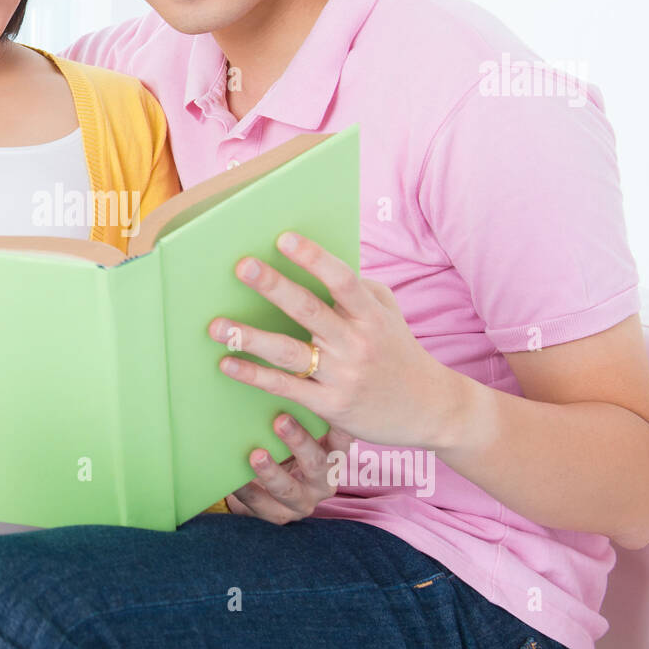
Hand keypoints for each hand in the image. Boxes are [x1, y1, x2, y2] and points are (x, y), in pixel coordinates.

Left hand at [210, 231, 463, 450]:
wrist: (432, 410)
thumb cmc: (401, 353)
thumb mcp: (390, 315)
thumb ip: (360, 290)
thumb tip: (320, 264)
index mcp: (371, 316)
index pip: (342, 280)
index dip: (314, 258)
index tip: (284, 238)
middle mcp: (356, 344)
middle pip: (309, 311)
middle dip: (274, 287)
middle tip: (242, 266)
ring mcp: (342, 376)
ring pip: (290, 353)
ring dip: (249, 338)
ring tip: (216, 325)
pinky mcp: (331, 405)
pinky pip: (286, 388)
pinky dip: (255, 376)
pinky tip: (227, 363)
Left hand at [226, 413, 352, 523]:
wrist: (264, 491)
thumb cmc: (284, 450)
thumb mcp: (296, 434)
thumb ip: (296, 414)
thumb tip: (282, 377)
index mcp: (332, 457)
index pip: (342, 440)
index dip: (338, 426)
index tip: (327, 404)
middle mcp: (323, 481)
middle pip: (316, 463)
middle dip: (299, 442)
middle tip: (280, 421)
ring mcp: (301, 502)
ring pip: (288, 490)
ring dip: (272, 472)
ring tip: (256, 455)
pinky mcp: (278, 515)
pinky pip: (260, 504)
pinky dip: (245, 490)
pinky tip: (233, 479)